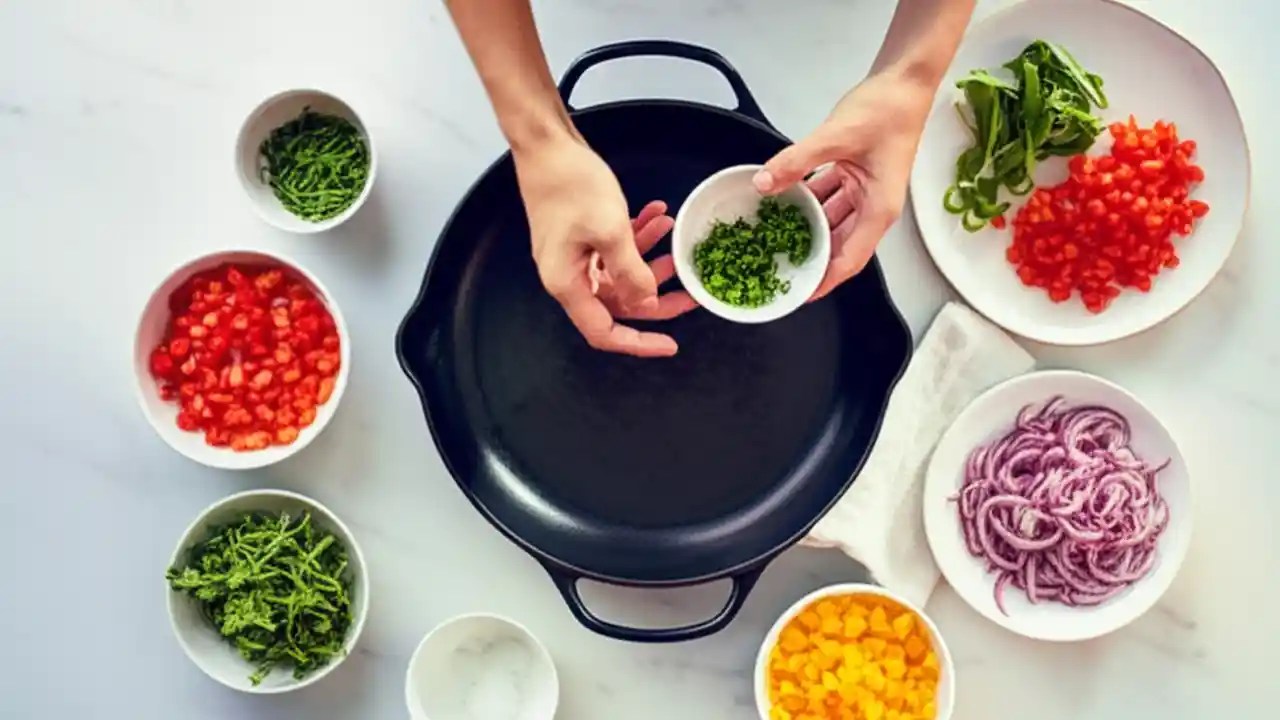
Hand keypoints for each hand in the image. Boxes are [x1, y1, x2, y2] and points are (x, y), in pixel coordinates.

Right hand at [514, 134, 695, 356]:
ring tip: (672, 235)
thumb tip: (647, 302)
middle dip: (656, 294)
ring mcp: (574, 255)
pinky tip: (656, 215)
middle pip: (619, 303)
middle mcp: (568, 276)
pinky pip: (614, 249)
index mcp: (567, 284)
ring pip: (620, 273)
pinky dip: (637, 236)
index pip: (604, 332)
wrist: (546, 145)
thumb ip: (631, 272)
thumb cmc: (569, 184)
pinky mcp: (580, 236)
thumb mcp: (610, 230)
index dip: (638, 343)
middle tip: (689, 287)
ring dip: (649, 257)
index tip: (670, 343)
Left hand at [753, 71, 933, 299]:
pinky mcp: (856, 176)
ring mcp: (865, 192)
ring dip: (807, 230)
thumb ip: (796, 161)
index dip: (823, 282)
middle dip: (811, 260)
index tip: (797, 296)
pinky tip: (784, 202)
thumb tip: (763, 183)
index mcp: (878, 210)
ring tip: (774, 242)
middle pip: (839, 247)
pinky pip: (829, 198)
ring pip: (832, 222)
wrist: (905, 80)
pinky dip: (809, 202)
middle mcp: (873, 208)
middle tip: (777, 271)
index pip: (848, 261)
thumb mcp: (837, 136)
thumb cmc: (888, 110)